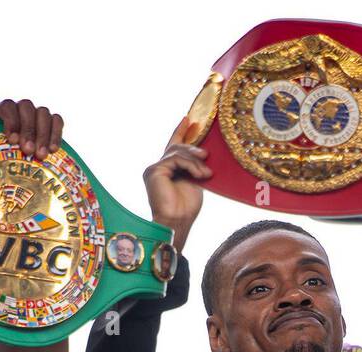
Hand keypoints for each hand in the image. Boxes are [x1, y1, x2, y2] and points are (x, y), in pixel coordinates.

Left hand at [0, 97, 62, 159]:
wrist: (9, 174)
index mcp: (2, 111)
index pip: (8, 106)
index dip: (12, 121)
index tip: (12, 140)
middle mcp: (21, 110)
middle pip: (28, 108)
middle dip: (28, 130)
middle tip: (28, 151)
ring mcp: (38, 117)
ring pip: (44, 113)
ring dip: (43, 133)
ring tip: (41, 156)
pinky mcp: (52, 126)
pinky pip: (58, 121)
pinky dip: (56, 132)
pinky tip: (52, 150)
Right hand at [144, 118, 210, 250]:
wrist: (177, 222)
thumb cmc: (186, 208)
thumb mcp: (195, 181)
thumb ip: (195, 167)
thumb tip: (204, 152)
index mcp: (168, 170)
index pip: (174, 146)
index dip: (181, 132)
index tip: (190, 120)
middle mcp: (158, 168)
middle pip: (177, 147)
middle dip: (194, 149)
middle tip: (207, 155)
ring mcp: (154, 169)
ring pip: (178, 152)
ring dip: (195, 161)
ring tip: (206, 173)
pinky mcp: (154, 171)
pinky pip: (176, 159)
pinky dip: (190, 166)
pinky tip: (199, 175)